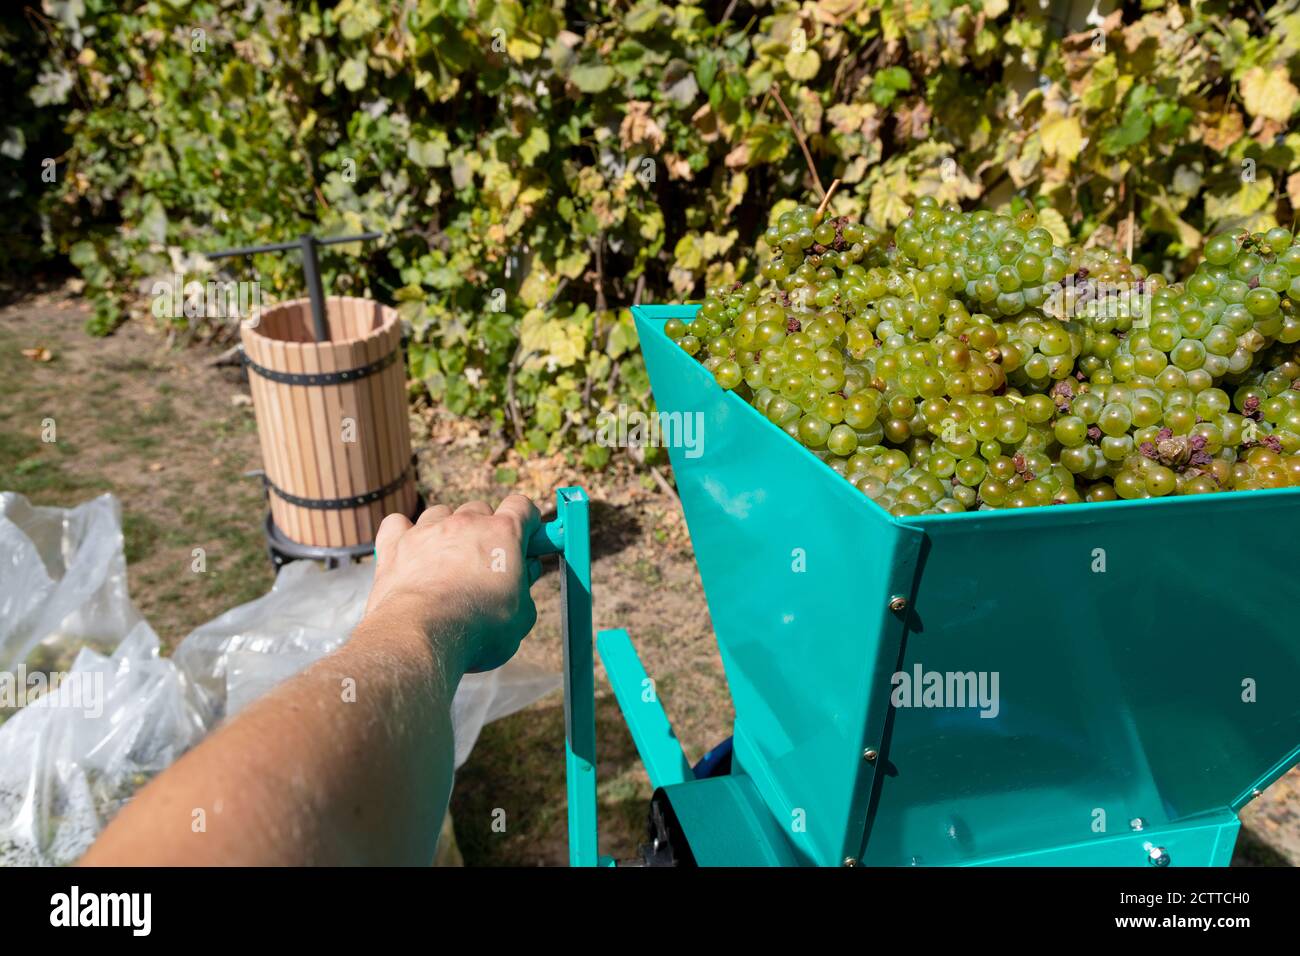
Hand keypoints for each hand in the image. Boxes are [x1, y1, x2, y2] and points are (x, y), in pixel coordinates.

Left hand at [366, 495, 541, 673]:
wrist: (422, 636)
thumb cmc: (479, 629)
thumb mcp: (521, 614)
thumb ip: (525, 585)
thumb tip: (526, 571)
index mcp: (503, 534)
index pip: (521, 507)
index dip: (525, 521)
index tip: (525, 538)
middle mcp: (465, 523)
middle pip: (479, 510)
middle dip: (484, 530)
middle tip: (484, 561)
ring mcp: (428, 530)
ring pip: (441, 514)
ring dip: (446, 531)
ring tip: (445, 562)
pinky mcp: (396, 544)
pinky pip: (398, 523)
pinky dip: (405, 534)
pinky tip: (410, 552)